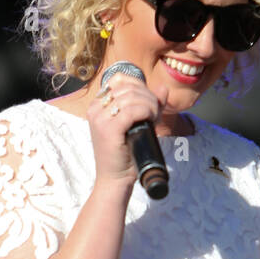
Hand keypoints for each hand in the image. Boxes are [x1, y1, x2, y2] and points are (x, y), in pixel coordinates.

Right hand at [87, 72, 169, 187]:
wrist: (115, 180)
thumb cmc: (126, 154)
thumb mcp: (138, 124)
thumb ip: (150, 105)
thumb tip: (164, 87)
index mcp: (97, 105)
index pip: (119, 79)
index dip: (139, 84)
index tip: (149, 101)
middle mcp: (95, 109)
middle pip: (127, 87)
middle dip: (147, 95)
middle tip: (155, 112)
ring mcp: (100, 118)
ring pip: (131, 97)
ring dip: (149, 104)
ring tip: (154, 117)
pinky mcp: (108, 129)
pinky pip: (132, 110)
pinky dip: (146, 111)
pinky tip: (151, 120)